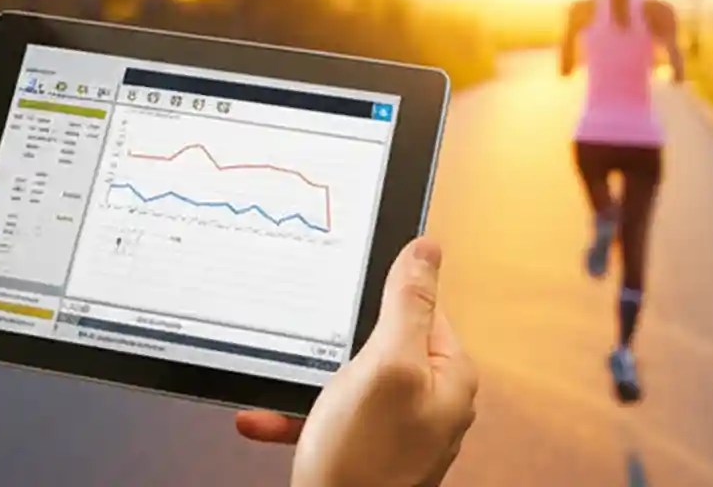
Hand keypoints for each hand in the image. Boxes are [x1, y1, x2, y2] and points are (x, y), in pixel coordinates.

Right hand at [236, 238, 477, 486]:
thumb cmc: (363, 462)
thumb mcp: (385, 366)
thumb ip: (407, 304)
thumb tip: (428, 249)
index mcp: (447, 374)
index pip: (421, 308)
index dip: (381, 301)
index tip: (346, 296)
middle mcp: (430, 401)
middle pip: (381, 344)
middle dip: (333, 344)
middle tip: (306, 347)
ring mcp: (399, 429)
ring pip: (348, 382)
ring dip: (307, 383)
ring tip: (281, 388)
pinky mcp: (367, 452)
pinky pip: (329, 419)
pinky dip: (298, 415)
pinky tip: (265, 419)